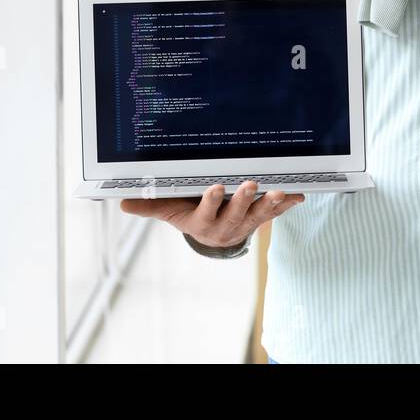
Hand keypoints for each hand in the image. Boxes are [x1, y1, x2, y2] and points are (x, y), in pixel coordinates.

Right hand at [120, 180, 304, 248]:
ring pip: (258, 216)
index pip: (206, 212)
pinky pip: (275, 214)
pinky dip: (287, 205)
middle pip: (236, 214)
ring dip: (270, 204)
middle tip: (250, 184)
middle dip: (243, 200)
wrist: (212, 235)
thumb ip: (150, 206)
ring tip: (279, 191)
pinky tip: (299, 196)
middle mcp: (225, 226)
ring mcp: (245, 224)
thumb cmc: (189, 215)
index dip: (212, 201)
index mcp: (202, 223)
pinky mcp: (259, 219)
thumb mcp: (169, 212)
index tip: (217, 187)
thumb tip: (120, 203)